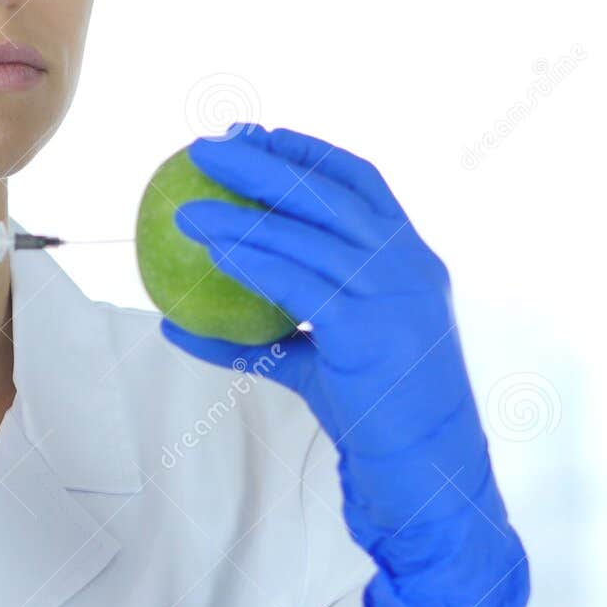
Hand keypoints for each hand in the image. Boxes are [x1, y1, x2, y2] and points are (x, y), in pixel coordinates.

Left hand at [159, 125, 527, 606]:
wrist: (427, 473)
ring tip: (187, 205)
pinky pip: (295, 283)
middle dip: (266, 159)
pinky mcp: (369, 327)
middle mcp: (408, 264)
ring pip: (306, 235)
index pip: (362, 182)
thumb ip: (261, 336)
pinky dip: (250, 259)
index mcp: (411, 258)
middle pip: (329, 191)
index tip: (257, 133)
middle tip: (209, 144)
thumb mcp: (319, 362)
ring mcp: (393, 293)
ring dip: (241, 212)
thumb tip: (180, 324)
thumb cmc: (376, 416)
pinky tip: (211, 248)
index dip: (308, 150)